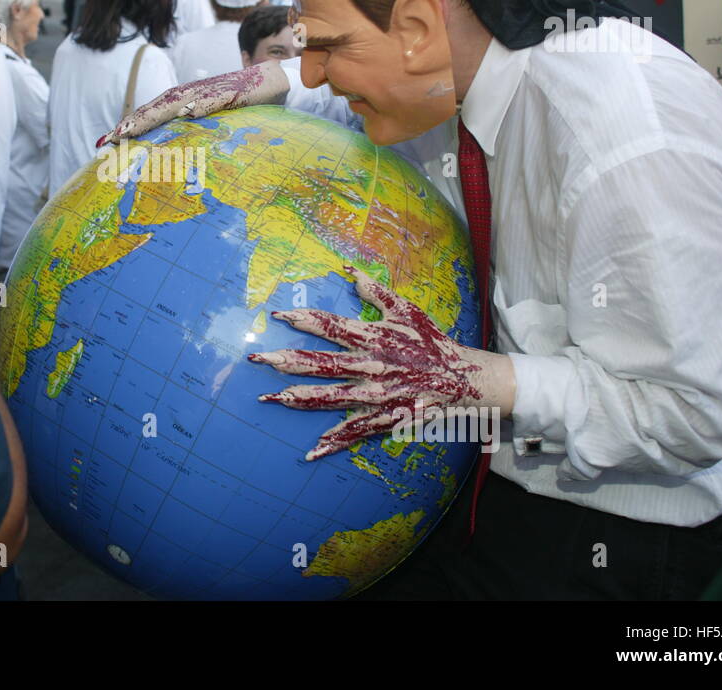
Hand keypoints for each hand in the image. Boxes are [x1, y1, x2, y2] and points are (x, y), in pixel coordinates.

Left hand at [95, 59, 290, 146]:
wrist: (276, 80)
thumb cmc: (243, 104)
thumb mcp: (217, 121)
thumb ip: (198, 133)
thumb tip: (179, 156)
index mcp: (188, 100)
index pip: (154, 112)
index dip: (132, 124)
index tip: (109, 141)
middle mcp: (195, 93)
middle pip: (159, 106)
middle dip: (135, 121)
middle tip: (113, 137)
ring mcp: (214, 90)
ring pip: (179, 100)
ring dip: (157, 113)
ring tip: (136, 127)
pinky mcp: (236, 90)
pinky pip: (217, 97)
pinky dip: (203, 103)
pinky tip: (190, 112)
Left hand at [251, 264, 514, 460]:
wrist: (463, 377)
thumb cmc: (430, 341)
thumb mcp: (405, 310)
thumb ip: (375, 291)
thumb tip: (349, 269)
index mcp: (373, 338)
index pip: (331, 325)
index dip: (304, 319)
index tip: (277, 315)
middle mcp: (370, 366)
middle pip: (323, 362)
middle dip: (288, 361)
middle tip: (259, 359)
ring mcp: (376, 394)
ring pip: (332, 398)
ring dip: (301, 399)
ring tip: (272, 399)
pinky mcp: (384, 417)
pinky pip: (355, 432)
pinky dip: (333, 443)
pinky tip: (311, 453)